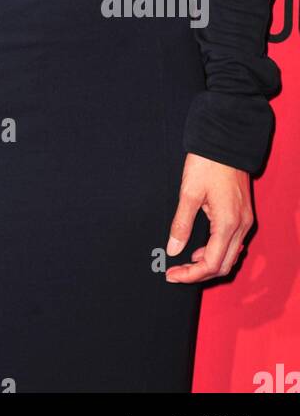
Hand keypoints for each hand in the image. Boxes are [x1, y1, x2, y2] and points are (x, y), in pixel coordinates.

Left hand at [165, 152, 253, 283]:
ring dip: (209, 263)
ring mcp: (245, 220)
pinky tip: (201, 247)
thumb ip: (181, 224)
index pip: (211, 264)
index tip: (171, 274)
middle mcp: (241, 226)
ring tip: (186, 261)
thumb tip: (172, 249)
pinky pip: (234, 243)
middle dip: (199, 273)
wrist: (225, 141)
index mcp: (227, 223)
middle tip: (176, 272)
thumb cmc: (207, 164)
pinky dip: (218, 251)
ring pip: (230, 256)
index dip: (191, 274)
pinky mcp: (243, 214)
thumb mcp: (189, 193)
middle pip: (224, 265)